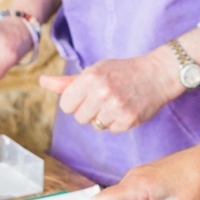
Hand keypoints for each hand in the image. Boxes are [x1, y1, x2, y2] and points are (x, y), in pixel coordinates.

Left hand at [38, 49, 180, 132]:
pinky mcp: (128, 120)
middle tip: (104, 98)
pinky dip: (117, 122)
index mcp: (90, 77)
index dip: (75, 102)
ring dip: (103, 117)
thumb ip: (68, 82)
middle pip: (79, 118)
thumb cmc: (123, 71)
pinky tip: (126, 108)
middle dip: (89, 111)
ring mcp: (116, 107)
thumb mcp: (96, 70)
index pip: (66, 105)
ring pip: (95, 125)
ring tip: (117, 102)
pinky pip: (111, 130)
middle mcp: (102, 92)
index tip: (87, 96)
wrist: (157, 74)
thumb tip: (42, 82)